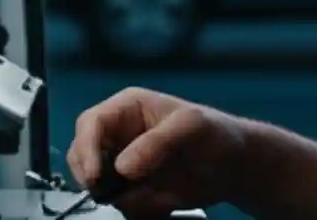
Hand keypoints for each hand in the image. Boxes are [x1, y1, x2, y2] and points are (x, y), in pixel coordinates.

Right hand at [67, 87, 247, 217]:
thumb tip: (123, 166)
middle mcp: (119, 134)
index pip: (90, 124)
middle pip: (82, 156)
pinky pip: (120, 203)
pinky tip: (164, 201)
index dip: (86, 149)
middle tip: (120, 192)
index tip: (94, 176)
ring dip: (125, 197)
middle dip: (98, 178)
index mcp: (128, 108)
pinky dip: (138, 208)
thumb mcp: (192, 127)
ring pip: (99, 185)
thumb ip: (158, 142)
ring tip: (159, 194)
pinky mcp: (132, 188)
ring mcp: (123, 163)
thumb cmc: (216, 134)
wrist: (234, 167)